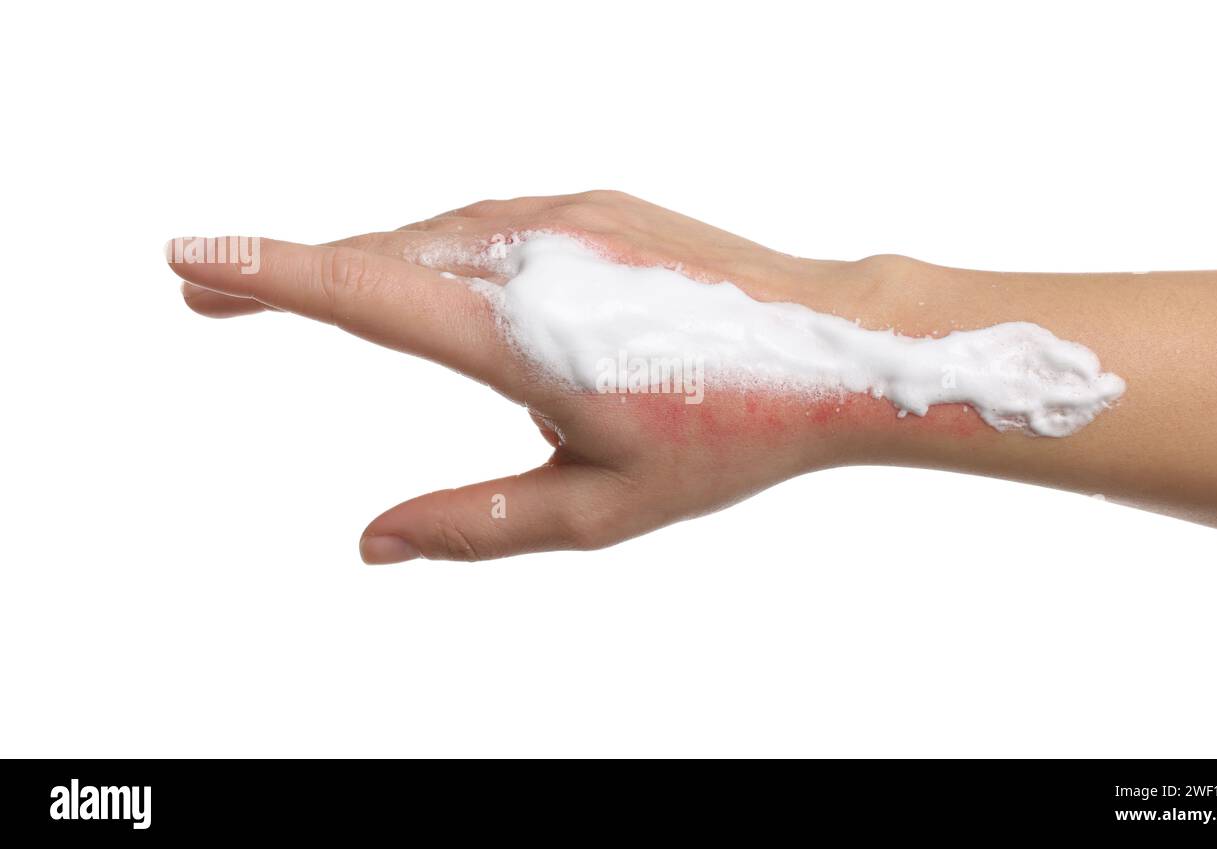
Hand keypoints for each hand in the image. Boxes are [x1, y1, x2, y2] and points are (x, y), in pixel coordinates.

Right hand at [169, 191, 876, 561]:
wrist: (833, 346)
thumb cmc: (726, 435)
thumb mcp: (598, 509)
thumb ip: (474, 527)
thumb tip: (370, 544)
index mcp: (523, 335)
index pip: (364, 292)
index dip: (264, 274)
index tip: (186, 255)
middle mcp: (534, 254)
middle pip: (377, 254)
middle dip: (284, 274)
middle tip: (205, 296)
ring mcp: (567, 215)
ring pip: (428, 232)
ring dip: (357, 261)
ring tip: (299, 293)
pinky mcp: (594, 202)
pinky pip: (482, 220)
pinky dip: (426, 247)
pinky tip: (416, 278)